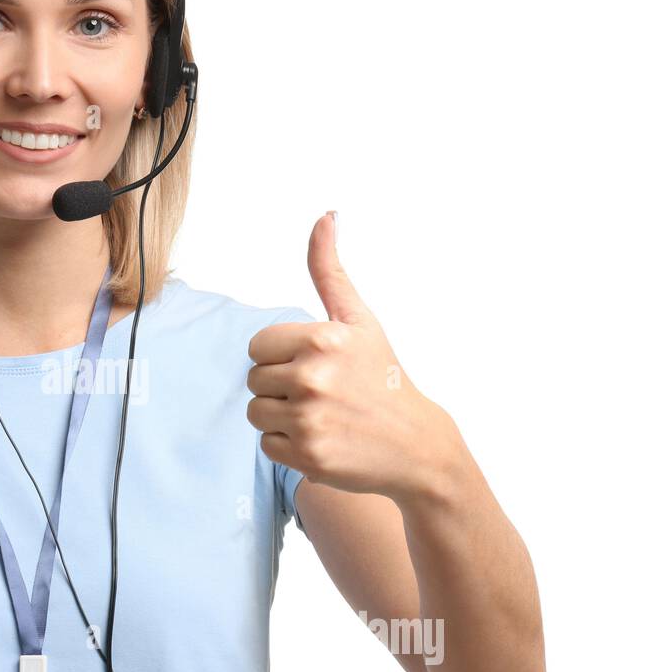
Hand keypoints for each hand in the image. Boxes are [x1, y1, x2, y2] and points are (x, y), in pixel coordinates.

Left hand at [247, 211, 453, 503]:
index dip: (282, 357)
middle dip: (281, 387)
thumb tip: (325, 215)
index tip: (316, 365)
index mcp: (321, 338)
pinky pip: (267, 445)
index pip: (258, 346)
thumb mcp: (359, 320)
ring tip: (322, 416)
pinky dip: (289, 446)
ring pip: (257, 413)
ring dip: (281, 417)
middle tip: (323, 394)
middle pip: (255, 380)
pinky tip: (323, 440)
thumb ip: (329, 271)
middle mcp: (313, 377)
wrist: (416, 445)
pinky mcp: (306, 456)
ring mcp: (309, 419)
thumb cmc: (382, 376)